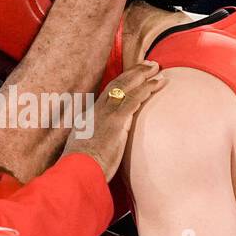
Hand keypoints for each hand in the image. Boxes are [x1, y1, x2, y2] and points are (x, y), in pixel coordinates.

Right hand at [62, 61, 164, 180]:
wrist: (77, 171)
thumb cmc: (80, 167)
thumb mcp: (82, 150)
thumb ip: (92, 143)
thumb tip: (98, 146)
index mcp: (89, 117)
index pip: (108, 93)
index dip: (123, 82)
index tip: (134, 75)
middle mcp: (97, 111)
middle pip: (117, 84)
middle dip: (134, 72)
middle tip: (149, 64)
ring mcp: (106, 115)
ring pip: (127, 87)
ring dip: (143, 76)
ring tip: (157, 68)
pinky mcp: (116, 122)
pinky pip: (134, 99)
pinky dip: (147, 89)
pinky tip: (158, 83)